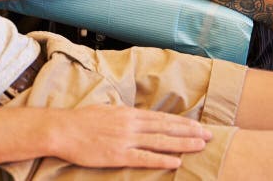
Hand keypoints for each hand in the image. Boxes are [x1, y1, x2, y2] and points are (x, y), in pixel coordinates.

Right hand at [54, 105, 210, 169]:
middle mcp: (131, 124)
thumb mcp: (105, 110)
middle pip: (166, 128)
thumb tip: (132, 116)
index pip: (160, 118)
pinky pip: (144, 157)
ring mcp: (125, 139)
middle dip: (189, 132)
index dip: (181, 122)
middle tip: (209, 135)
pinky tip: (176, 161)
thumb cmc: (81, 120)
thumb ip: (122, 114)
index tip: (197, 125)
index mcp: (128, 113)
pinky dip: (162, 159)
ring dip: (182, 143)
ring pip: (160, 141)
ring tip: (200, 145)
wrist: (62, 129)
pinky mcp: (118, 155)